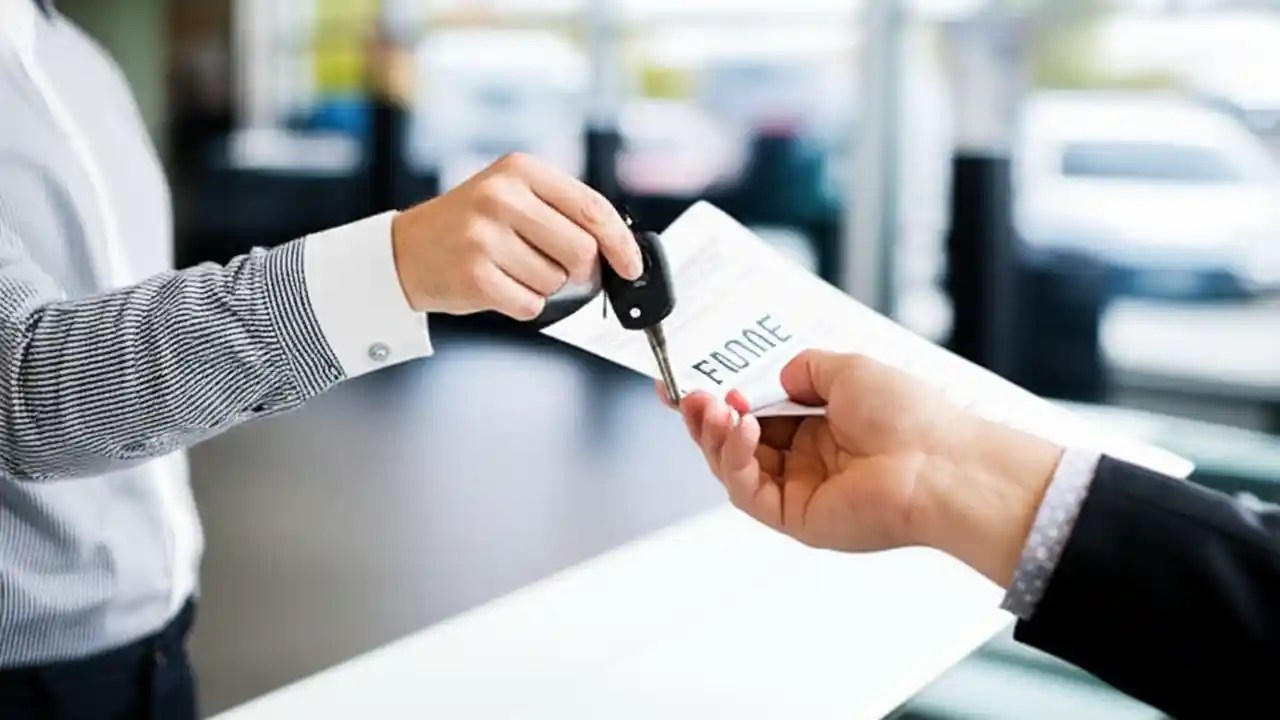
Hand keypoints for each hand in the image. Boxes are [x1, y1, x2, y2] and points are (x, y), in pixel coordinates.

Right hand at [390, 153, 642, 319]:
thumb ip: (562, 212)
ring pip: (557, 282)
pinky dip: (524, 304)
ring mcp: (485, 236)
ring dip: (545, 287)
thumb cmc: (471, 226)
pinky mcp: (474, 276)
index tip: (632, 266)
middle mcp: (501, 197)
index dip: (620, 243)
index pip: (592, 208)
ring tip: (512, 270)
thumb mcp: (512, 196)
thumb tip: (619, 249)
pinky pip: (530, 304)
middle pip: (581, 251)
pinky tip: (499, 285)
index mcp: (520, 170)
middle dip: (582, 272)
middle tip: (562, 273)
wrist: (405, 250)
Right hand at [668, 350, 1062, 587]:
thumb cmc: (910, 417)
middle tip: (689, 394)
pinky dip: (734, 459)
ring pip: (733, 467)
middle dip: (708, 417)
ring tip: (713, 407)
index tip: (691, 382)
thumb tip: (775, 377)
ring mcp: (799, 490)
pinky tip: (740, 429)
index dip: (722, 400)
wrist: (939, 463)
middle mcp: (807, 461)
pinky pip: (747, 491)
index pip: (756, 414)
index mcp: (821, 427)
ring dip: (714, 435)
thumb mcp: (848, 369)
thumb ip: (804, 368)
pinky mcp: (795, 518)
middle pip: (736, 442)